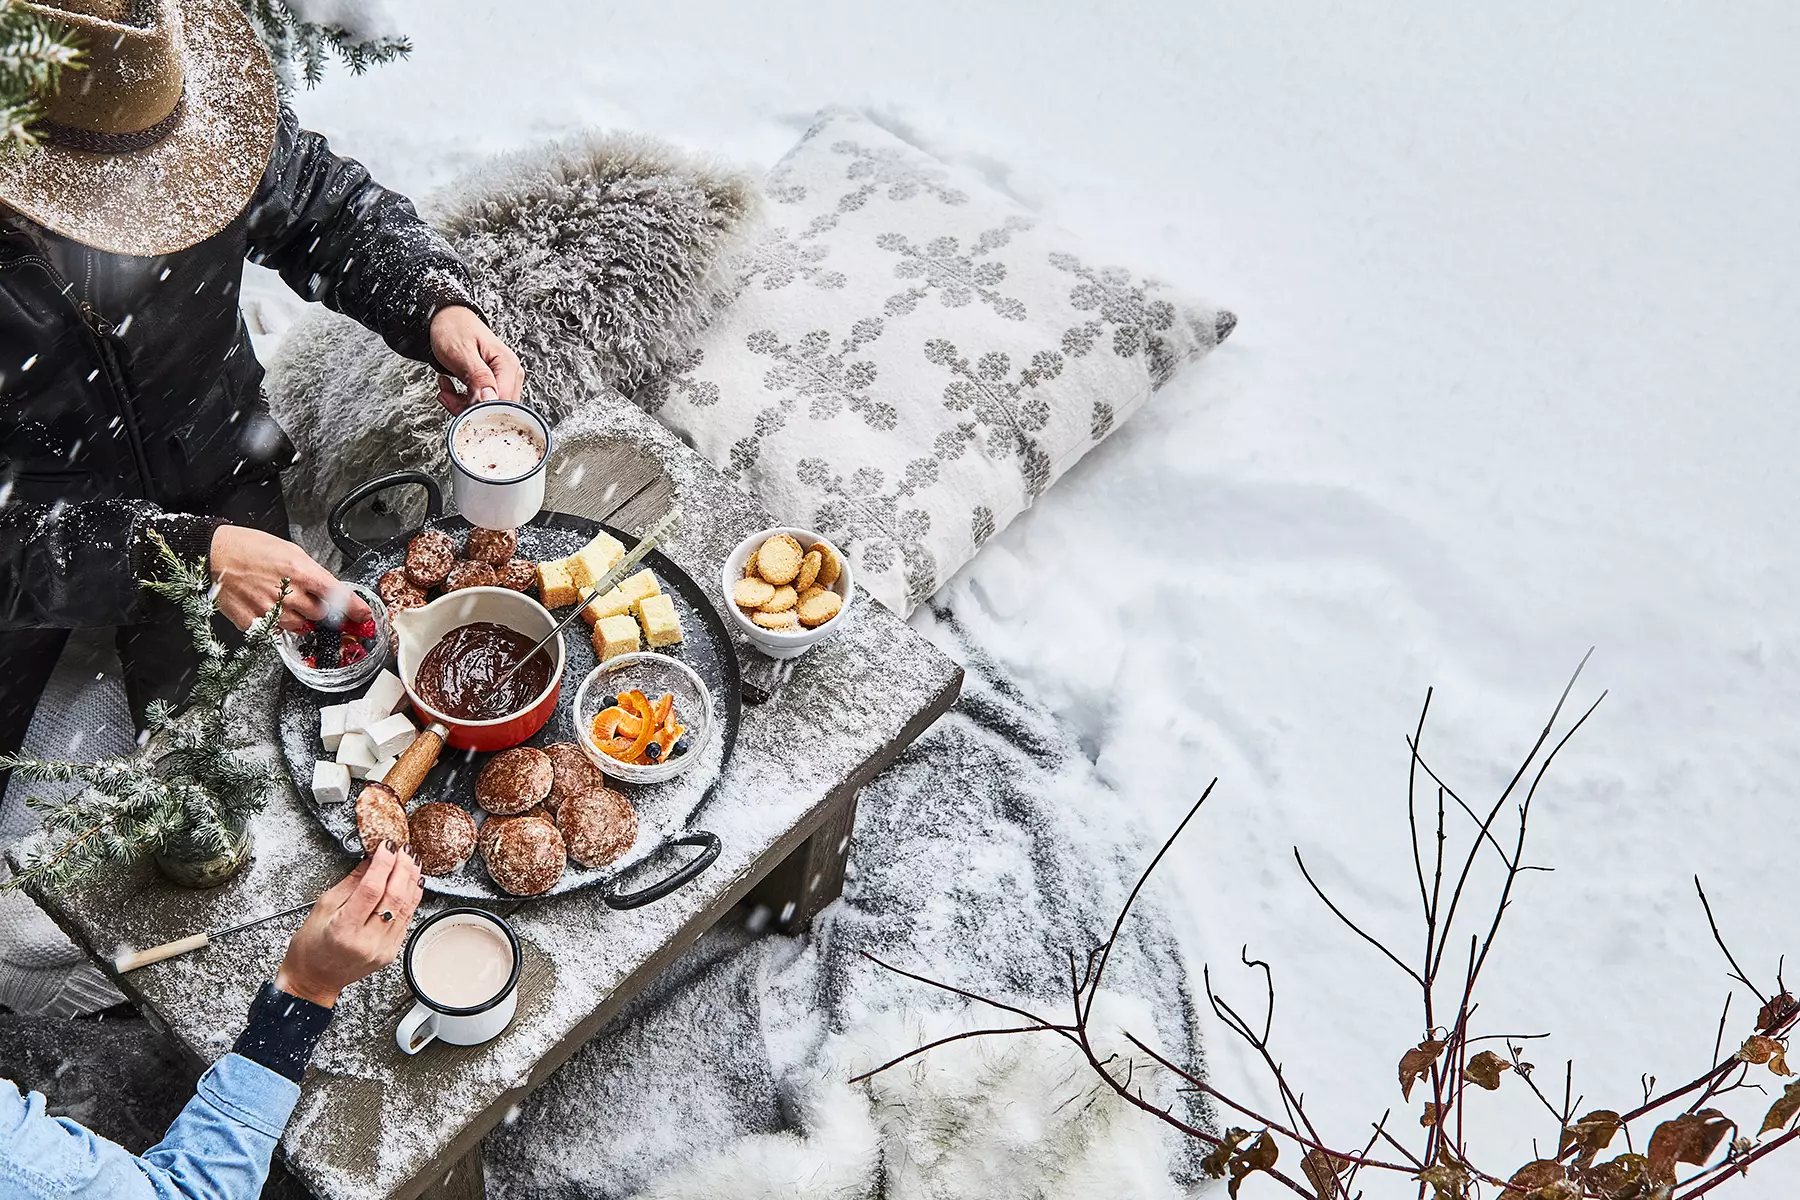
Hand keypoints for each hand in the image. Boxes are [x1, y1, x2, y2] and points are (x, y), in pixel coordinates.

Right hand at [209, 525, 371, 631]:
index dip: (354, 607)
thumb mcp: (290, 551)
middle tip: (304, 597)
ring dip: (298, 617)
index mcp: (300, 571)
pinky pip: (275, 631)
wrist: (214, 553)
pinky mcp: (252, 622)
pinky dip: (275, 622)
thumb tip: (328, 590)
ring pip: (300, 626)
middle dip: (318, 608)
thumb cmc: (249, 547)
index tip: (363, 615)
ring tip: (282, 599)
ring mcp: (270, 610)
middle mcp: (287, 593)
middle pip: (320, 614)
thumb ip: (311, 573)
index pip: (337, 594)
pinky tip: (266, 606)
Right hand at [275, 843, 423, 1008]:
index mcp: (344, 930)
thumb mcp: (322, 908)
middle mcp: (366, 942)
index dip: (383, 864)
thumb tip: (371, 859)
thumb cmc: (310, 948)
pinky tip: (412, 883)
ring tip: (412, 860)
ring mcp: (382, 949)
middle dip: (402, 868)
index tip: (387, 846)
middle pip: (393, 897)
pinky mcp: (391, 952)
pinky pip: (406, 920)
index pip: (371, 890)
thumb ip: (350, 883)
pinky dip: (411, 898)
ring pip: (405, 908)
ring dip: (411, 880)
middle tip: (404, 848)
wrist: (314, 980)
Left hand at [430, 305, 523, 413]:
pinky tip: (451, 390)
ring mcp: (503, 380)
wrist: (446, 319)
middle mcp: (510, 373)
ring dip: (462, 405)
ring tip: (447, 391)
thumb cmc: (453, 329)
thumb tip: (490, 399)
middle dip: (469, 409)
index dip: (480, 410)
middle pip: (496, 409)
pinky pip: (481, 403)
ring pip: (487, 409)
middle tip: (448, 396)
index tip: (459, 406)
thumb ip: (477, 376)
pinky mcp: (493, 384)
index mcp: (507, 364)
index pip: (502, 402)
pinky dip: (462, 402)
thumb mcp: (461, 352)